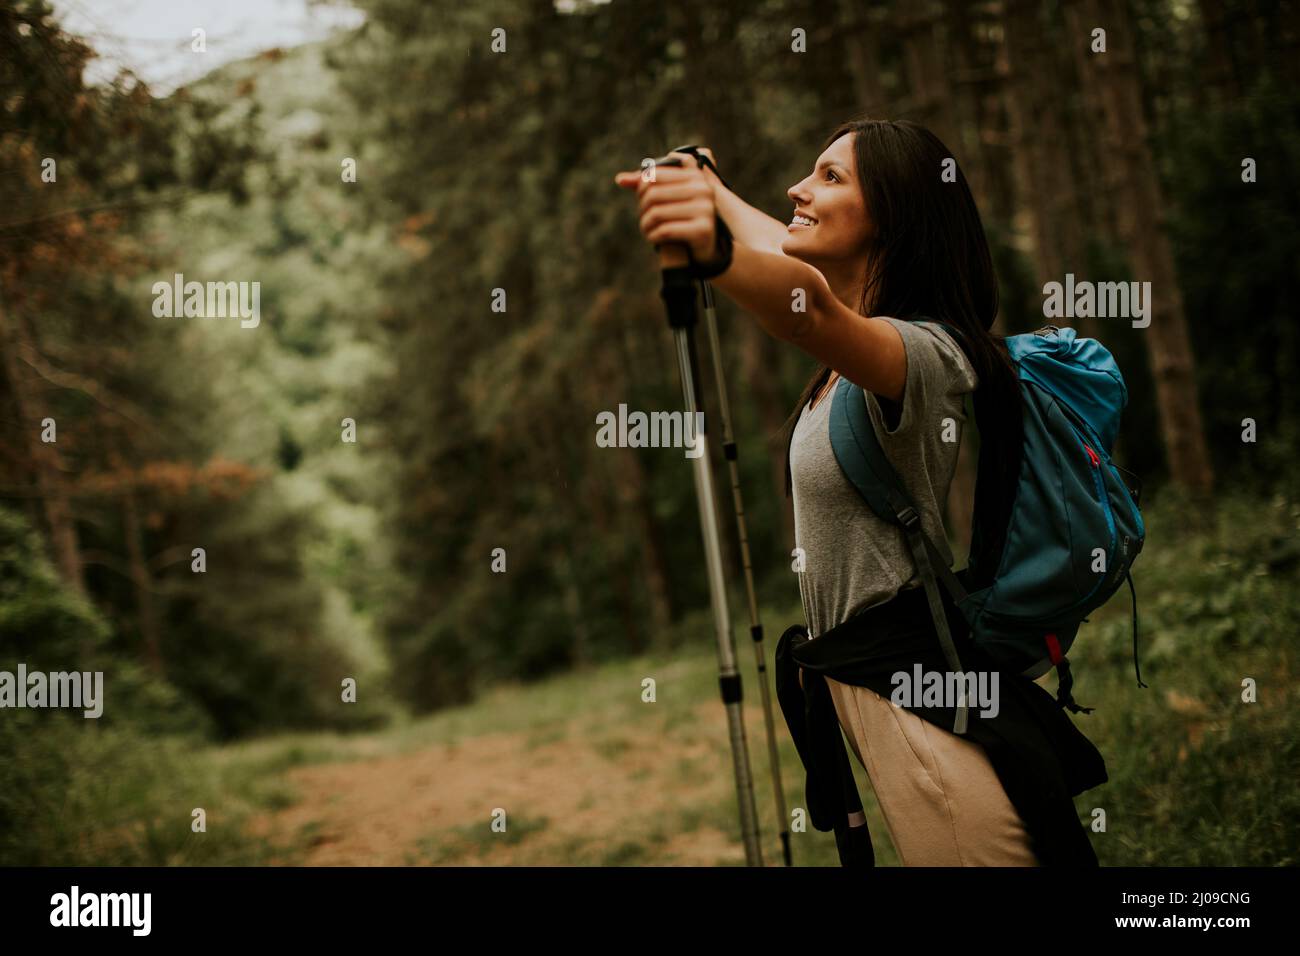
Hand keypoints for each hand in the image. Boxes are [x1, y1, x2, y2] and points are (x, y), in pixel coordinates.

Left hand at [614, 151, 721, 266]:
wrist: (706, 247)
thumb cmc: (683, 218)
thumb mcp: (670, 197)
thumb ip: (648, 185)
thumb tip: (620, 179)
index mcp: (695, 176)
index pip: (655, 174)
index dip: (641, 186)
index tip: (641, 199)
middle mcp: (703, 189)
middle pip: (653, 194)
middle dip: (642, 209)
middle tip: (643, 218)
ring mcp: (705, 209)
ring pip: (657, 213)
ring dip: (645, 225)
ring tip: (646, 230)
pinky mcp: (702, 230)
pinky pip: (665, 230)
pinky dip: (653, 236)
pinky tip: (653, 238)